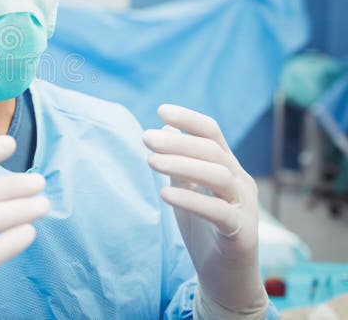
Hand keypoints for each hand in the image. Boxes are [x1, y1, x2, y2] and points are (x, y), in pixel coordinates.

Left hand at [143, 104, 267, 317]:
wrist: (225, 280)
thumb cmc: (204, 232)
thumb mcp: (187, 192)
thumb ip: (179, 164)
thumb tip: (165, 129)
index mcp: (228, 168)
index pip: (212, 133)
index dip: (188, 119)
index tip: (160, 110)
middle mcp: (241, 183)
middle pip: (213, 150)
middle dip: (177, 142)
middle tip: (145, 138)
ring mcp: (245, 208)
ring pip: (219, 175)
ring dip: (182, 164)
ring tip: (150, 162)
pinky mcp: (243, 234)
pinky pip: (219, 211)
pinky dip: (191, 199)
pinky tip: (165, 195)